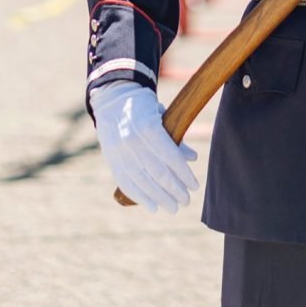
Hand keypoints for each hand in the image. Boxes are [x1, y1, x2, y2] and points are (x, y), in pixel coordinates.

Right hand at [90, 80, 197, 212]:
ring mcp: (119, 151)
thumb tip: (193, 159)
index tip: (194, 186)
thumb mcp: (163, 115)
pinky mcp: (111, 159)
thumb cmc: (145, 107)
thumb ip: (176, 137)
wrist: (113, 99)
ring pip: (141, 180)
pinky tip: (152, 207)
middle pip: (156, 172)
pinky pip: (125, 182)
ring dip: (159, 197)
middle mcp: (131, 140)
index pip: (169, 156)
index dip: (183, 174)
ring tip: (173, 207)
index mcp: (147, 126)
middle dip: (173, 189)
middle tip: (186, 201)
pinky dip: (139, 196)